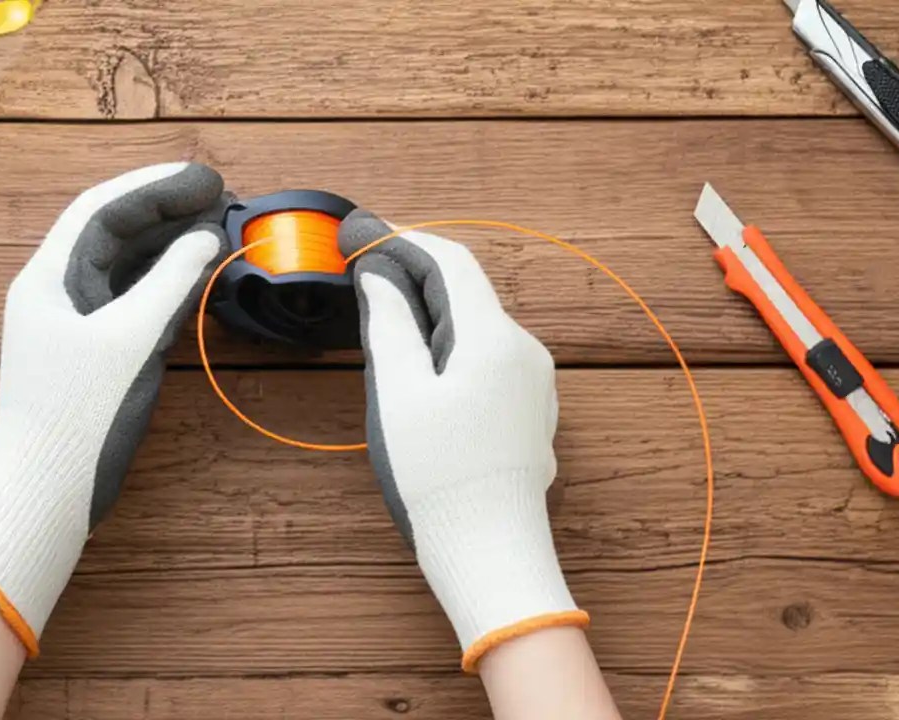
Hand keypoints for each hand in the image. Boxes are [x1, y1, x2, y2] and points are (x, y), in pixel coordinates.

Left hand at [0, 162, 228, 656]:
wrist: (45, 492)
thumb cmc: (82, 417)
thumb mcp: (133, 342)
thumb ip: (171, 283)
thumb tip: (204, 238)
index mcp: (49, 277)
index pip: (103, 208)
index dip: (155, 185)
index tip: (207, 177)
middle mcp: (55, 290)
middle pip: (111, 229)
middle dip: (163, 207)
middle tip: (217, 195)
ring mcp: (69, 321)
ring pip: (120, 263)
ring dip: (164, 241)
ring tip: (214, 224)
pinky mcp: (85, 350)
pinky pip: (126, 297)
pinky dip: (161, 280)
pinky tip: (193, 273)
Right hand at [338, 211, 587, 672]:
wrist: (491, 552)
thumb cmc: (438, 476)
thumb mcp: (399, 393)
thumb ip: (391, 323)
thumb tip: (380, 274)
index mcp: (495, 339)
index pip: (451, 261)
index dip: (404, 240)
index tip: (363, 235)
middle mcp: (526, 351)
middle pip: (468, 293)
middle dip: (415, 275)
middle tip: (364, 270)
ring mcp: (535, 384)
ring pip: (479, 328)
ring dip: (433, 314)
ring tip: (386, 317)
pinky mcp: (531, 412)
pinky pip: (490, 361)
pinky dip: (453, 348)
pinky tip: (422, 369)